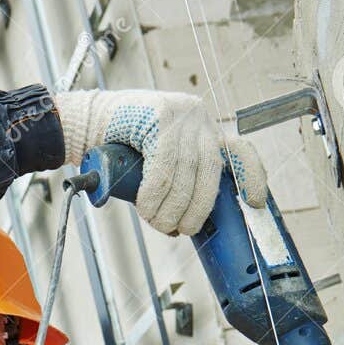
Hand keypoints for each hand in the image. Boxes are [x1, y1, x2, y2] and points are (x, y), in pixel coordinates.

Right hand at [54, 88, 267, 235]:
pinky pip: (164, 166)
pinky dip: (155, 193)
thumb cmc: (122, 150)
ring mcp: (182, 114)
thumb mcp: (158, 162)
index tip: (255, 203)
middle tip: (178, 230)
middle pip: (210, 171)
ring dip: (170, 206)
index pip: (239, 152)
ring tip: (156, 222)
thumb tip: (187, 223)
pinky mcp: (160, 116)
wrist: (88, 124)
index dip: (252, 178)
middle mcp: (200, 118)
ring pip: (186, 173)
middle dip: (195, 209)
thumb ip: (179, 179)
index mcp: (205, 130)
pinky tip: (146, 207)